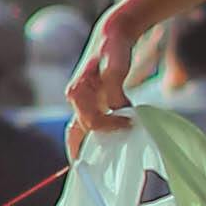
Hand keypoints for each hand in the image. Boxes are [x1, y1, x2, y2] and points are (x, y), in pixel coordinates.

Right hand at [65, 22, 141, 151]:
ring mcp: (83, 100)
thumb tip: (118, 111)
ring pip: (81, 130)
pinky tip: (109, 143)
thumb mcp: (115, 67)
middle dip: (83, 151)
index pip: (91, 121)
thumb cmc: (113, 48)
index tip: (129, 124)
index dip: (111, 126)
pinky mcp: (91, 100)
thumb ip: (114, 91)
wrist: (113, 34)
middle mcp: (76, 98)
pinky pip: (90, 123)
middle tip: (94, 170)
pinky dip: (98, 134)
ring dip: (90, 143)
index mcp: (77, 91)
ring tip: (100, 161)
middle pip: (77, 132)